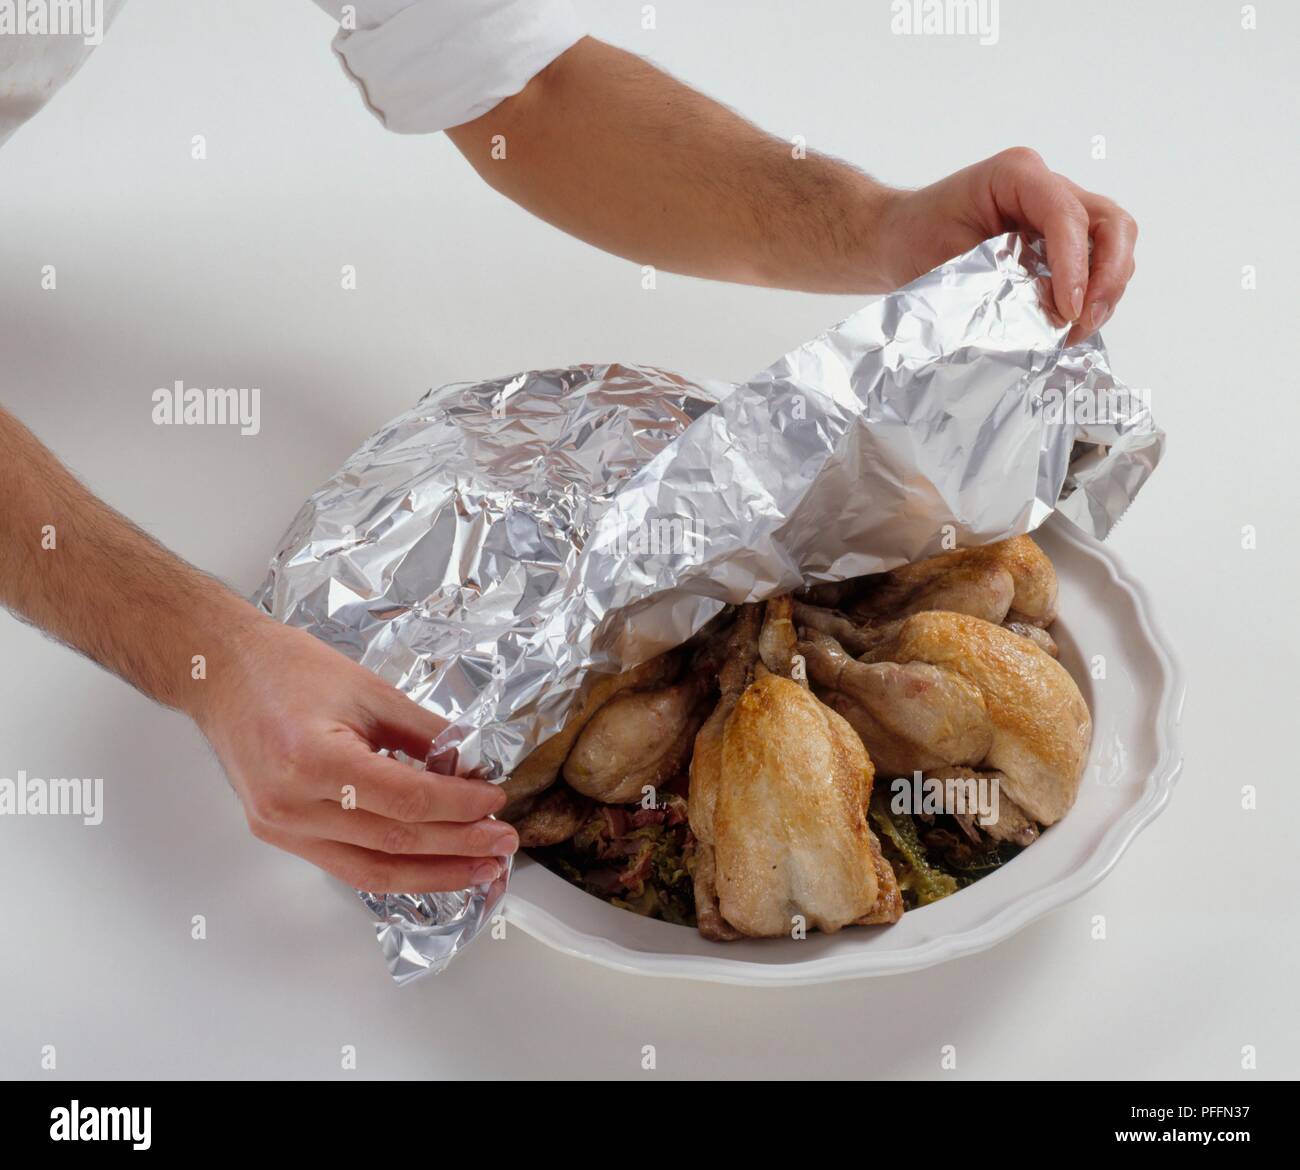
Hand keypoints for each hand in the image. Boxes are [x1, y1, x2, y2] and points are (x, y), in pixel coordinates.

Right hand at [196, 613, 515, 893]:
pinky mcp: (280, 834)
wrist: (221, 673)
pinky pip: (347, 866)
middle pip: (395, 842)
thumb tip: (472, 768)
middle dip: (459, 848)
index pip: (408, 800)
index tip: (495, 800)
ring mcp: (282, 827)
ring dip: (434, 875)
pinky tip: (432, 866)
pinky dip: (395, 870)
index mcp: (314, 760)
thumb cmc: (285, 669)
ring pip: (372, 870)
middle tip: (502, 843)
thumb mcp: (370, 690)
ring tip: (479, 868)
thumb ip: (426, 734)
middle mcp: (293, 805)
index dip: (460, 805)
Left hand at [877, 147, 1137, 344]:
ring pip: (1113, 244)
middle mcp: (1047, 187)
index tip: (1066, 310)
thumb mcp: (945, 259)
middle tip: (1083, 321)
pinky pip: (1096, 263)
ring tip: (1075, 331)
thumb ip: (994, 284)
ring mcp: (1059, 213)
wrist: (898, 239)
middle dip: (1108, 275)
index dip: (1075, 265)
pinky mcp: (1060, 241)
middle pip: (1110, 223)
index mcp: (1016, 176)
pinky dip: (1092, 295)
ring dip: (1104, 290)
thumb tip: (1043, 321)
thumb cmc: (914, 239)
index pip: (1066, 214)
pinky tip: (1070, 325)